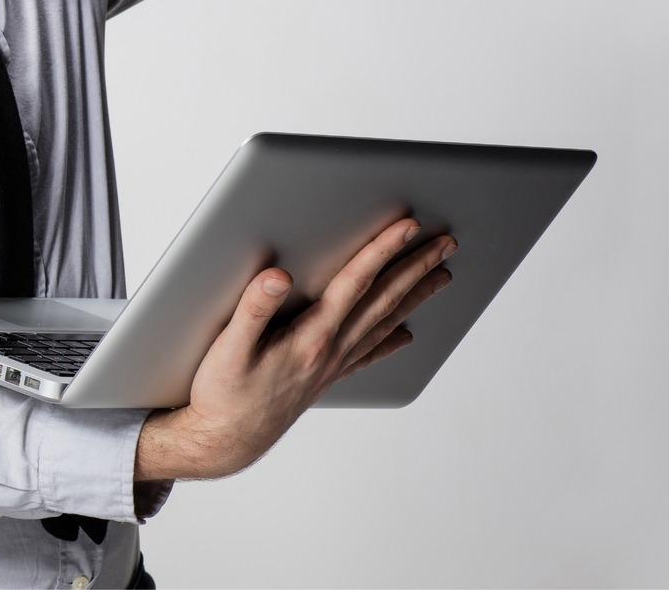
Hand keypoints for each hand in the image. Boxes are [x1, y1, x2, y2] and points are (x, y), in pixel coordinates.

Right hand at [135, 218, 454, 481]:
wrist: (223, 444)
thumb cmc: (222, 396)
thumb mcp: (227, 350)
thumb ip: (253, 310)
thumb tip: (277, 277)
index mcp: (311, 337)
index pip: (357, 282)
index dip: (383, 250)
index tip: (409, 226)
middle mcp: (331, 350)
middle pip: (384, 299)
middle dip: (417, 267)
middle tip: (446, 243)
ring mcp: (332, 365)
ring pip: (385, 322)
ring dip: (415, 295)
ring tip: (441, 275)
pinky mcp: (325, 378)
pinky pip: (369, 354)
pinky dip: (391, 340)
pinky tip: (406, 335)